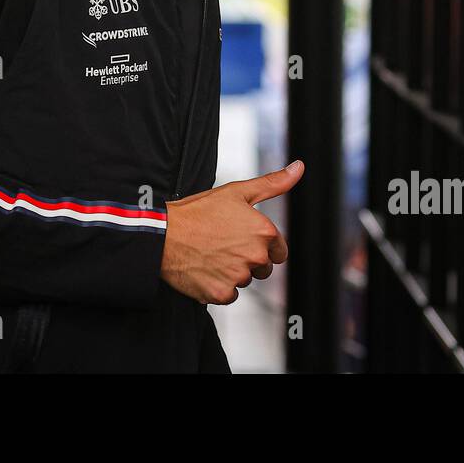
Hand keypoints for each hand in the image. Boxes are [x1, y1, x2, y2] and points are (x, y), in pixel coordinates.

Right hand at [160, 160, 303, 304]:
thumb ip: (273, 183)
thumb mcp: (237, 192)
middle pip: (264, 269)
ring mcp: (239, 276)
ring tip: (211, 254)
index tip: (241, 238)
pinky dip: (218, 286)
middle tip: (223, 244)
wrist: (164, 233)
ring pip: (245, 280)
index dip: (261, 245)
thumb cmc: (198, 211)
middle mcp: (256, 256)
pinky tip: (205, 268)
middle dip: (248, 260)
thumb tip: (298, 168)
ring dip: (232, 272)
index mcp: (264, 231)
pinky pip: (229, 295)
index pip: (279, 251)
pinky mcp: (222, 293)